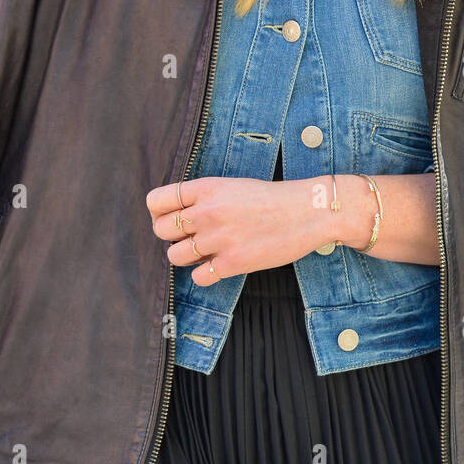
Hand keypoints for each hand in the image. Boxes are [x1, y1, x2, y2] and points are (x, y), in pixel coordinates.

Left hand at [146, 175, 340, 284]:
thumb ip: (203, 198)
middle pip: (161, 230)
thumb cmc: (271, 199)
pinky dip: (205, 274)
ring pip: (175, 256)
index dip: (159, 212)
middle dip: (172, 236)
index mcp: (206, 187)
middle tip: (191, 236)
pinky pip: (198, 277)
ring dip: (187, 256)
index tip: (171, 217)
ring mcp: (219, 238)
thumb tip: (176, 217)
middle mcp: (207, 212)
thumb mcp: (232, 186)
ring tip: (207, 250)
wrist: (307, 212)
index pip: (156, 201)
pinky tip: (220, 264)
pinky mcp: (232, 263)